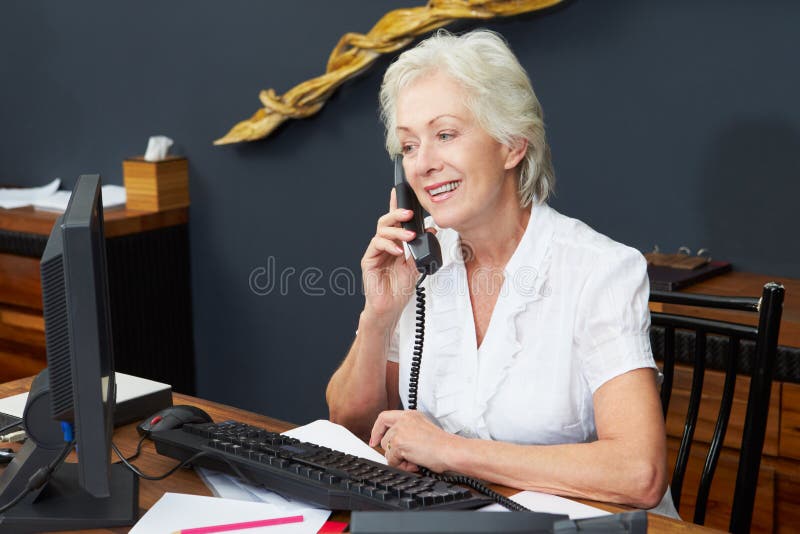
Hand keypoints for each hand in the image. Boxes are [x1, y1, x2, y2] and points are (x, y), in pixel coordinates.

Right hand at [360, 189, 420, 324]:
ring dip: (397, 231)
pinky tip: (398, 250)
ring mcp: (376, 252)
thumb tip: (431, 231)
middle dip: (397, 213)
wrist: (390, 307)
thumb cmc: (400, 288)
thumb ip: (421, 248)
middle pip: (387, 221)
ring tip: (410, 237)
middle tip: (409, 213)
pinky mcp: (369, 260)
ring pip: (382, 231)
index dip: (396, 205)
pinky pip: (376, 245)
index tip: (401, 191)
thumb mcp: (417, 265)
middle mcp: (385, 245)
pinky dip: (388, 245)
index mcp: (396, 244)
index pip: (396, 221)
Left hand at [369, 410, 454, 472]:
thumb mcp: (423, 430)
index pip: (384, 417)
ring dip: (398, 459)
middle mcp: (404, 419)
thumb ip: (408, 431)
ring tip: (414, 460)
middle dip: (389, 451)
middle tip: (397, 459)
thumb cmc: (442, 445)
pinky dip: (402, 466)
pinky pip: (392, 460)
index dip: (376, 430)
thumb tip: (393, 444)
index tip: (374, 440)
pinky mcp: (399, 442)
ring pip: (386, 450)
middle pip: (383, 437)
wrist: (450, 450)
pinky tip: (415, 463)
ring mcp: (400, 430)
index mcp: (410, 415)